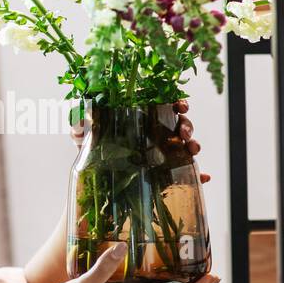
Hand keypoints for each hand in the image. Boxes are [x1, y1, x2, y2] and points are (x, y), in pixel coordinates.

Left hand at [72, 98, 209, 183]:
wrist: (91, 180)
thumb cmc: (89, 150)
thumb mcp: (82, 135)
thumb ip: (79, 123)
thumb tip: (81, 113)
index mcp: (140, 117)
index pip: (164, 104)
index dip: (177, 102)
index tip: (181, 106)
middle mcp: (154, 133)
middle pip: (179, 124)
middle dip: (187, 125)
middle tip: (183, 134)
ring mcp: (161, 153)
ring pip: (186, 145)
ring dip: (194, 145)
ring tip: (192, 152)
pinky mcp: (164, 173)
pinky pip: (186, 173)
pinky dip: (199, 175)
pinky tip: (204, 177)